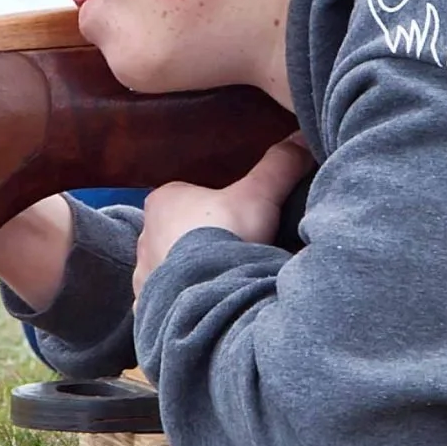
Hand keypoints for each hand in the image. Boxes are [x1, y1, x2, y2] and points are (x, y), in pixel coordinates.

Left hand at [133, 134, 315, 296]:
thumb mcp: (260, 195)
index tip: (232, 217)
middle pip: (174, 232)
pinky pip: (165, 301)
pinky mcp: (147, 307)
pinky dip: (181, 302)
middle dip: (196, 240)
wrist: (208, 297)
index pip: (182, 197)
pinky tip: (205, 304)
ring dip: (188, 273)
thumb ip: (280, 165)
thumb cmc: (225, 235)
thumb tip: (303, 138)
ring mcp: (143, 275)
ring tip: (221, 280)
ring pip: (168, 267)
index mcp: (163, 202)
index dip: (208, 205)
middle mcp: (145, 236)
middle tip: (230, 249)